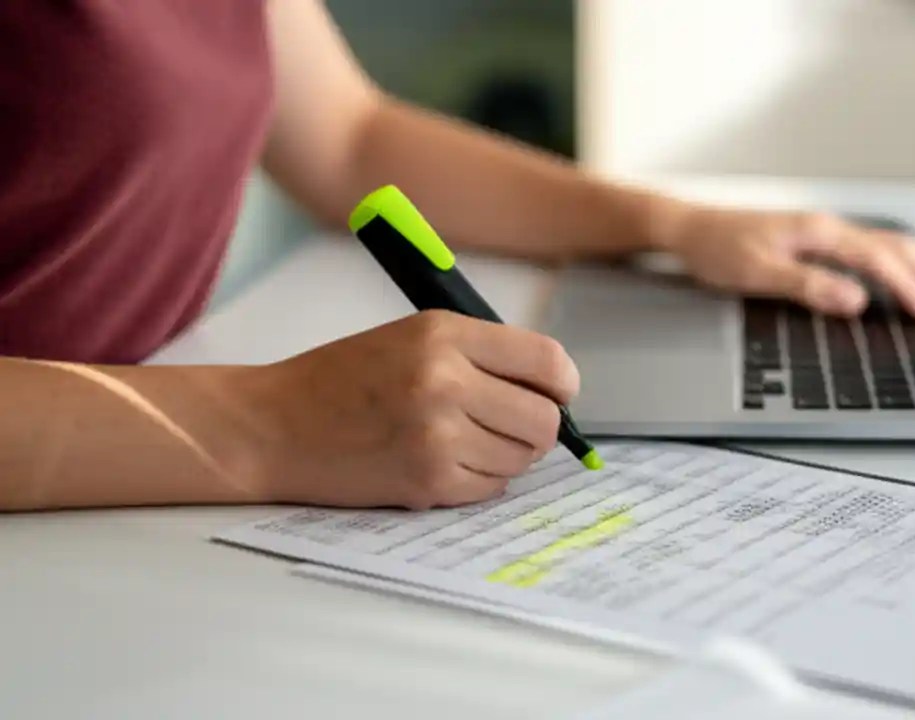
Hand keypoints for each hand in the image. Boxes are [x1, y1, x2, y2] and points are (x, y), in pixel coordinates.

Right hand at [247, 311, 578, 509]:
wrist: (272, 426)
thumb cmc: (342, 380)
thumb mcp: (412, 337)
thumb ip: (482, 354)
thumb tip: (554, 387)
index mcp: (444, 334)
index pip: (547, 361)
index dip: (562, 383)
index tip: (558, 392)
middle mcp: (445, 382)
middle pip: (544, 419)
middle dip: (537, 426)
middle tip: (510, 424)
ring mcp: (437, 436)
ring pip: (521, 458)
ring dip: (505, 455)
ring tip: (463, 440)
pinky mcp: (427, 482)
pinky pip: (490, 488)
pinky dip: (477, 480)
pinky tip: (441, 461)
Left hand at [660, 205, 914, 321]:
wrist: (690, 228)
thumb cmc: (718, 250)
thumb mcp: (757, 273)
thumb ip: (808, 286)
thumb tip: (856, 300)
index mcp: (820, 233)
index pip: (879, 262)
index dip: (911, 290)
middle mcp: (833, 228)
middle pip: (903, 250)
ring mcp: (833, 233)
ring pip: (900, 247)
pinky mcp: (828, 241)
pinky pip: (884, 249)